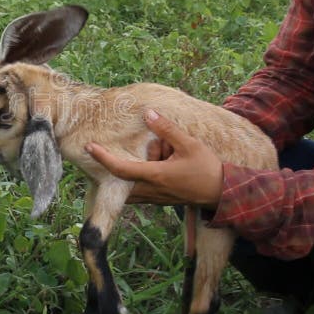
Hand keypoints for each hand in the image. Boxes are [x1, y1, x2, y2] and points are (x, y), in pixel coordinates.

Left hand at [84, 110, 223, 207]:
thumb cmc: (207, 168)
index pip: (120, 168)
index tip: (90, 147)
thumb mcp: (189, 144)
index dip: (103, 158)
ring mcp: (155, 198)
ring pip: (129, 188)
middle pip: (120, 180)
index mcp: (155, 175)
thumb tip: (147, 113)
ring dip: (129, 172)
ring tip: (148, 154)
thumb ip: (166, 129)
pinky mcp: (159, 200)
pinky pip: (139, 191)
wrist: (223, 192)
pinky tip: (154, 161)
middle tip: (108, 149)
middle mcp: (151, 190)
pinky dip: (137, 179)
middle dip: (112, 166)